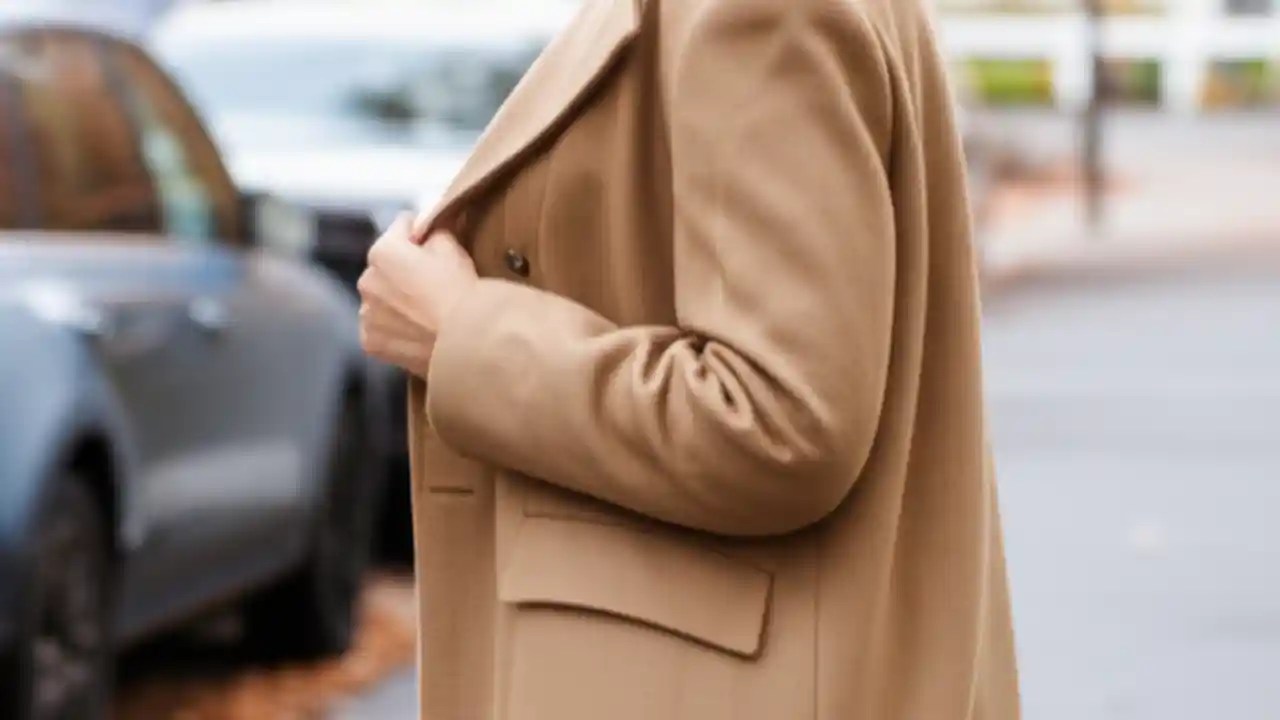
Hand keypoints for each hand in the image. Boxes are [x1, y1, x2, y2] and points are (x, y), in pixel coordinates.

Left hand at [358, 213, 477, 377]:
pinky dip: (395, 328)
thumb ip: (434, 231)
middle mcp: (366, 280)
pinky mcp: (372, 343)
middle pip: (386, 267)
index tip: (434, 242)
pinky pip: (382, 328)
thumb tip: (428, 233)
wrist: (464, 340)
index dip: (420, 233)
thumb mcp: (452, 245)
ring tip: (425, 312)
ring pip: (381, 299)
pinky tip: (417, 331)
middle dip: (403, 270)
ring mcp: (366, 315)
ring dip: (396, 300)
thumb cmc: (459, 289)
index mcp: (383, 251)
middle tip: (432, 283)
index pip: (401, 228)